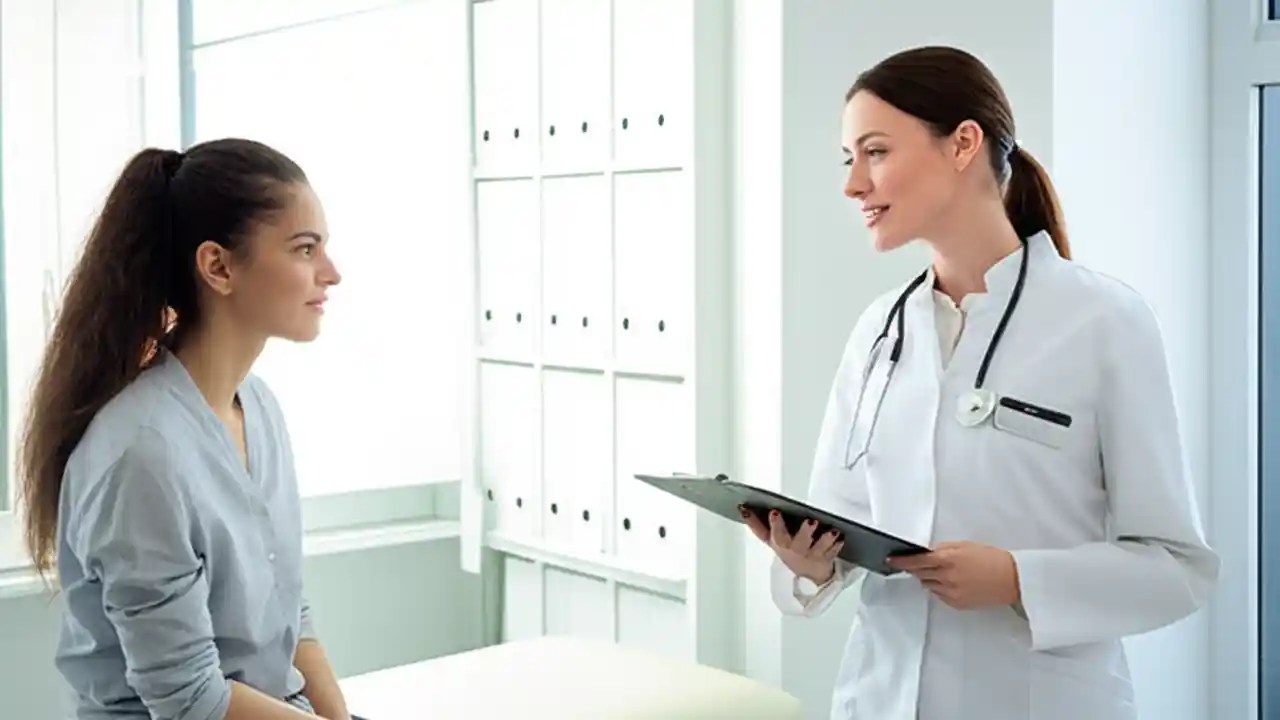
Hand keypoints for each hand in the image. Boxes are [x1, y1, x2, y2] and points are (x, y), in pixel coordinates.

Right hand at [740, 505, 843, 583]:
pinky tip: (840, 537)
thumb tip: (742, 508)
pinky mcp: (824, 560)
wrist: (809, 578)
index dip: (759, 522)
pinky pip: (831, 552)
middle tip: (808, 521)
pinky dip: (836, 545)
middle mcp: (790, 550)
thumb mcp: (774, 540)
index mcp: (777, 543)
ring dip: (823, 539)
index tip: (765, 511)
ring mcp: (808, 556)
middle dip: (794, 530)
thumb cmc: (791, 551)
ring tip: (831, 530)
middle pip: (790, 540)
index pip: (763, 532)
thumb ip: (758, 525)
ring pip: (815, 547)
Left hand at [888, 541, 1020, 609]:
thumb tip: (925, 553)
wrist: (1011, 579)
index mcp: (948, 559)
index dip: (901, 561)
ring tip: (948, 572)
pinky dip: (941, 588)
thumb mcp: (964, 546)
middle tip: (920, 563)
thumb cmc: (991, 559)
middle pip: (919, 573)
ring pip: (928, 585)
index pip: (916, 561)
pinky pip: (939, 595)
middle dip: (916, 568)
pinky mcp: (956, 604)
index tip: (891, 560)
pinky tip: (955, 582)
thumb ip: (942, 549)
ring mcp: (951, 592)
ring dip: (931, 578)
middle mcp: (946, 577)